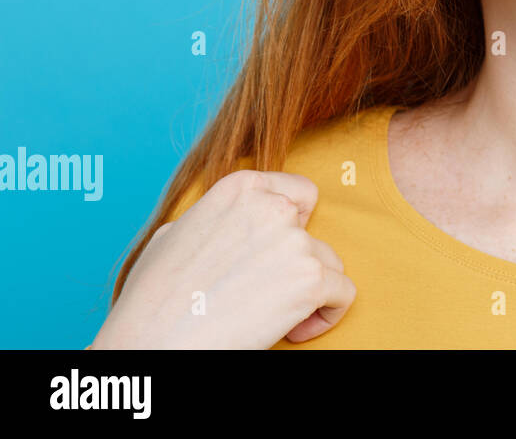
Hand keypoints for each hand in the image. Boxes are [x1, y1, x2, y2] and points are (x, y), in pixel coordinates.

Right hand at [90, 170, 355, 348]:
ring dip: (307, 291)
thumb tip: (229, 223)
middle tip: (264, 294)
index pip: (298, 192)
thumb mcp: (174, 235)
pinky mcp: (311, 279)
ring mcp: (295, 242)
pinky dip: (327, 315)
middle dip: (295, 264)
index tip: (274, 254)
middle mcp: (272, 207)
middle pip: (312, 233)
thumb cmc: (152, 300)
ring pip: (328, 264)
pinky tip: (294, 331)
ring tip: (272, 317)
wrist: (151, 345)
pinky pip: (344, 293)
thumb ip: (217, 219)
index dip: (293, 226)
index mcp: (240, 189)